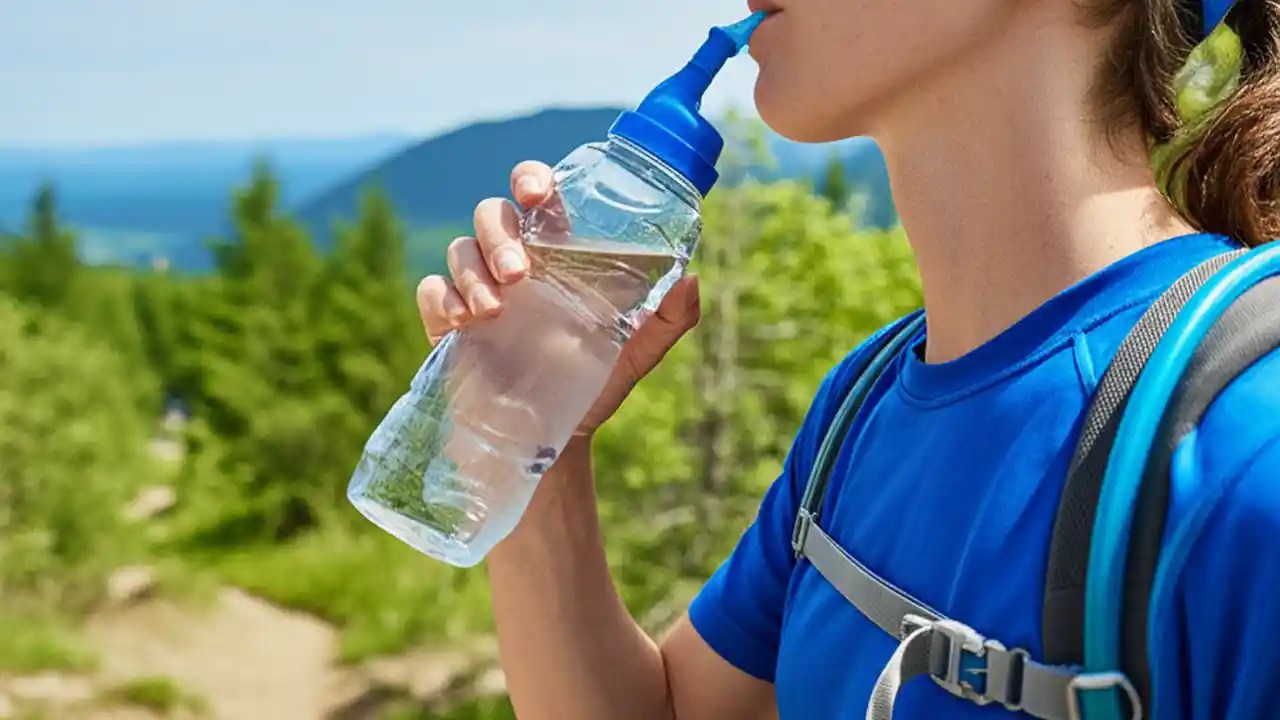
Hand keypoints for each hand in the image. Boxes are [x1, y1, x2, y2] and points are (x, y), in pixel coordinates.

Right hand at [414, 161, 700, 437]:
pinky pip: (430, 290)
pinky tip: (461, 325)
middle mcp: (514, 262)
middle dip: (499, 234)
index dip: (531, 179)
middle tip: (520, 274)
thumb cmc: (594, 386)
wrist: (551, 441)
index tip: (538, 193)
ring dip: (473, 271)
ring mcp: (477, 290)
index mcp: (557, 254)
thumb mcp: (637, 353)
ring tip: (494, 310)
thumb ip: (669, 318)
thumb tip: (693, 279)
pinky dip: (441, 299)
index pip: (536, 195)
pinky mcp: (447, 324)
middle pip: (491, 214)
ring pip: (460, 249)